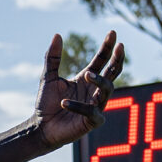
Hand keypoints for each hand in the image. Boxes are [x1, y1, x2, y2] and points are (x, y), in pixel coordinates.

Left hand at [35, 31, 123, 149]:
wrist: (40, 127)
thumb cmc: (46, 104)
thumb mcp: (48, 77)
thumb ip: (53, 58)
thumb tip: (57, 34)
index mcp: (86, 79)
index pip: (101, 60)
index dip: (107, 47)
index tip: (112, 33)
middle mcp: (93, 91)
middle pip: (113, 72)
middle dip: (117, 59)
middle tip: (120, 47)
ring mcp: (96, 106)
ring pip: (107, 89)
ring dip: (99, 80)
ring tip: (87, 74)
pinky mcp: (92, 121)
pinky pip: (91, 111)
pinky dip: (79, 106)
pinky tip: (64, 103)